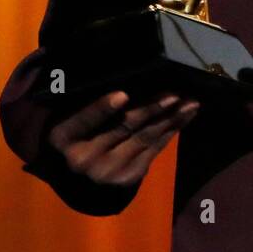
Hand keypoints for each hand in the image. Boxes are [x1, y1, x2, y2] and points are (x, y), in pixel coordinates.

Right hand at [48, 90, 199, 186]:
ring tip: (190, 102)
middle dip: (150, 109)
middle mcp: (83, 159)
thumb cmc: (77, 128)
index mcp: (62, 137)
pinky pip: (154, 150)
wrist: (78, 170)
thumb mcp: (71, 112)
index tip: (123, 94)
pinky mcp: (128, 177)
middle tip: (173, 94)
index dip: (102, 108)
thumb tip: (125, 74)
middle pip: (122, 127)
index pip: (83, 120)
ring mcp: (107, 172)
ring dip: (170, 118)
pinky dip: (172, 130)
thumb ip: (87, 98)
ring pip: (144, 138)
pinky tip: (185, 116)